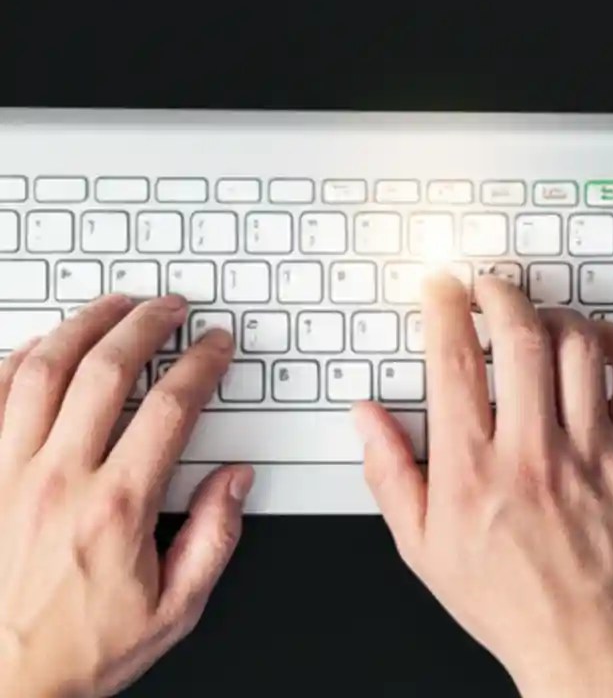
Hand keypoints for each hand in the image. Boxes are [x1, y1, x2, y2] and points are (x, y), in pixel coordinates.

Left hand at [0, 294, 253, 697]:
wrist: (2, 682)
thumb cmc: (80, 650)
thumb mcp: (175, 609)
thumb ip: (214, 538)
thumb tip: (235, 481)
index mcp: (116, 507)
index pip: (170, 407)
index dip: (201, 364)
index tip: (215, 347)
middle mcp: (58, 479)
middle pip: (105, 370)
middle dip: (146, 325)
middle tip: (169, 308)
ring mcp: (6, 473)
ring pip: (41, 370)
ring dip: (82, 326)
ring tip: (111, 307)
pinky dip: (14, 361)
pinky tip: (39, 346)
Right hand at [354, 274, 612, 697]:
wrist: (585, 639)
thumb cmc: (507, 599)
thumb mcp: (423, 547)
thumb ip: (390, 473)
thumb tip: (367, 415)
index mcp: (472, 473)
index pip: (451, 362)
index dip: (443, 307)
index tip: (441, 287)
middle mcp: (533, 455)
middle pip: (519, 337)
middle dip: (498, 293)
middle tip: (488, 287)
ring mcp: (592, 454)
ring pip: (578, 347)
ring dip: (552, 315)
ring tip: (537, 319)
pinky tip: (597, 341)